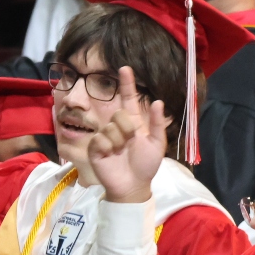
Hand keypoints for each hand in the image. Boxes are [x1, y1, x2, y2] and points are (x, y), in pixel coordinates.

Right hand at [89, 67, 169, 202]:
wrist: (134, 186)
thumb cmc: (146, 165)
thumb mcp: (157, 144)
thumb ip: (158, 124)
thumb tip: (158, 101)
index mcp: (133, 123)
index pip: (128, 99)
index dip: (126, 84)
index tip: (125, 68)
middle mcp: (117, 126)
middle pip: (119, 114)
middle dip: (127, 128)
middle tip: (131, 143)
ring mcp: (105, 136)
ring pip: (110, 127)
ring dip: (119, 141)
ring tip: (121, 153)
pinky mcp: (95, 147)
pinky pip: (101, 139)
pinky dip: (109, 148)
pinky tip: (111, 156)